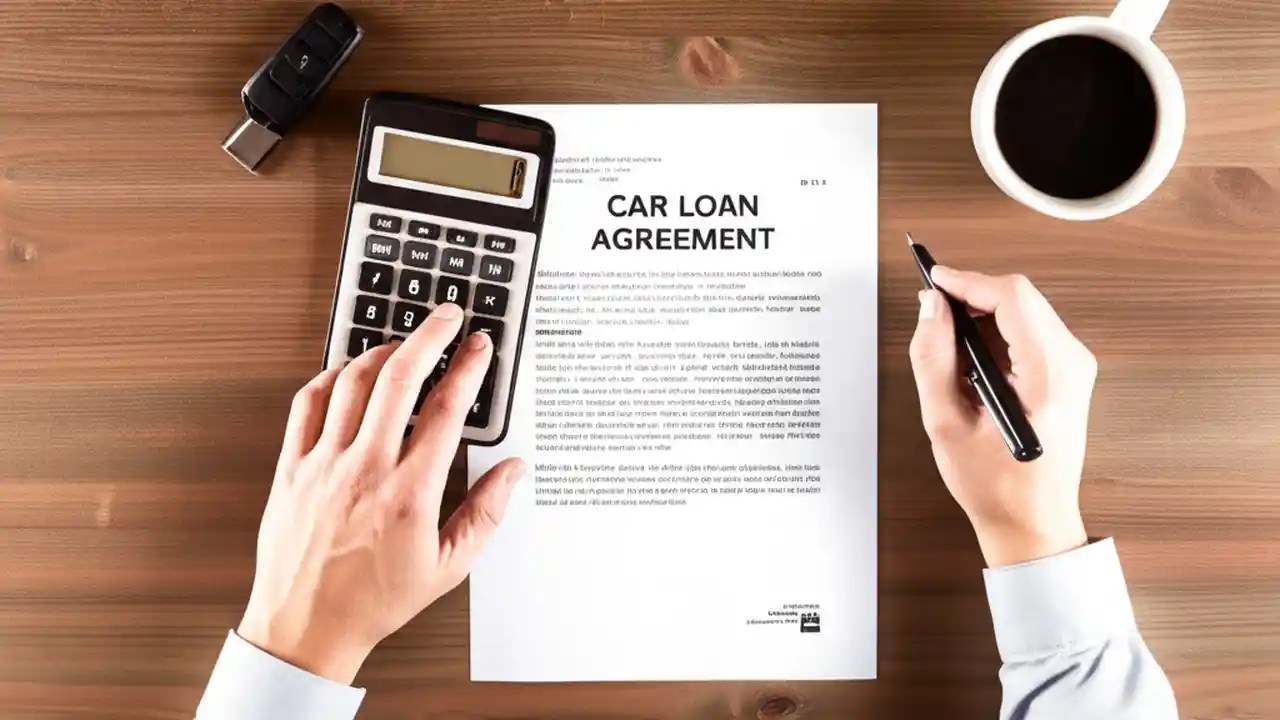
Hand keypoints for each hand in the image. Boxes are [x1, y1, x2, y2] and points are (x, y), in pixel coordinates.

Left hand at [237, 303, 523, 683]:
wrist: (306, 628)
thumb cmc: (375, 601)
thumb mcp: (449, 566)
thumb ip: (487, 512)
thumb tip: (513, 470)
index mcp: (409, 494)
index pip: (447, 410)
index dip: (468, 367)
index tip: (480, 346)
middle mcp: (365, 470)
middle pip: (399, 378)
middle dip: (429, 335)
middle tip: (447, 316)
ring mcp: (322, 465)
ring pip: (352, 381)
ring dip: (382, 351)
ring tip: (402, 344)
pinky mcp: (290, 469)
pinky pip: (307, 404)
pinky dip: (331, 377)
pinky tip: (348, 374)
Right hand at [908, 268, 1095, 567]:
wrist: (1032, 522)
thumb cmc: (994, 486)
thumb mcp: (945, 422)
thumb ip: (932, 358)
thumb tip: (929, 307)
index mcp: (1047, 377)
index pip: (1012, 297)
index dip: (967, 282)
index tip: (933, 281)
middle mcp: (1071, 364)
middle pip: (1020, 297)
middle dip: (972, 295)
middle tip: (931, 312)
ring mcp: (1075, 367)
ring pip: (1025, 309)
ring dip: (983, 314)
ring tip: (948, 344)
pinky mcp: (1069, 372)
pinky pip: (1030, 330)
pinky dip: (997, 331)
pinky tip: (971, 359)